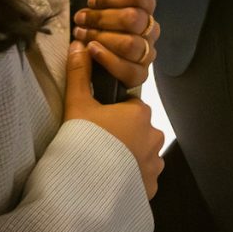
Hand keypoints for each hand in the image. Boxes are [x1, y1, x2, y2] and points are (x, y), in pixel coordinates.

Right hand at [63, 43, 162, 197]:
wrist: (85, 184)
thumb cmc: (83, 138)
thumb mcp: (77, 103)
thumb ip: (79, 73)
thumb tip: (77, 44)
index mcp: (140, 113)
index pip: (130, 107)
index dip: (113, 114)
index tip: (98, 124)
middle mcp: (154, 136)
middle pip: (139, 131)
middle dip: (123, 136)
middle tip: (98, 145)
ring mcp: (155, 164)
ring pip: (143, 155)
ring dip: (129, 158)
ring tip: (105, 165)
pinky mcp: (151, 186)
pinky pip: (143, 178)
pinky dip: (132, 179)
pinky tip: (113, 181)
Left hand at [71, 0, 158, 90]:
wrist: (96, 60)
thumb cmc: (100, 24)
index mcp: (145, 7)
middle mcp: (150, 28)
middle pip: (133, 19)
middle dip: (102, 18)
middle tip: (81, 19)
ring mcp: (148, 52)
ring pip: (132, 44)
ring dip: (102, 38)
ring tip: (82, 35)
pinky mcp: (139, 74)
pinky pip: (131, 70)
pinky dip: (109, 60)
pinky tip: (92, 51)